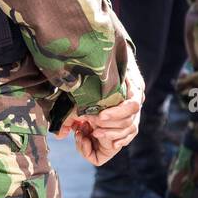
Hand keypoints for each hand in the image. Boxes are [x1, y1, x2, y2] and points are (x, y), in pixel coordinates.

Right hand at [55, 49, 144, 165]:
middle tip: (88, 132)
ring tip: (95, 123)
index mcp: (119, 119)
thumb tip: (61, 135)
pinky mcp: (136, 88)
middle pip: (126, 134)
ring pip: (131, 124)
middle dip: (107, 137)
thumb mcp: (74, 104)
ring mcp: (134, 101)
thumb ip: (70, 119)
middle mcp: (130, 114)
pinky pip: (132, 107)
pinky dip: (117, 113)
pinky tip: (102, 114)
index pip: (119, 141)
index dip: (106, 144)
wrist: (97, 53)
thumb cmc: (85, 80)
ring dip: (112, 127)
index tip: (85, 138)